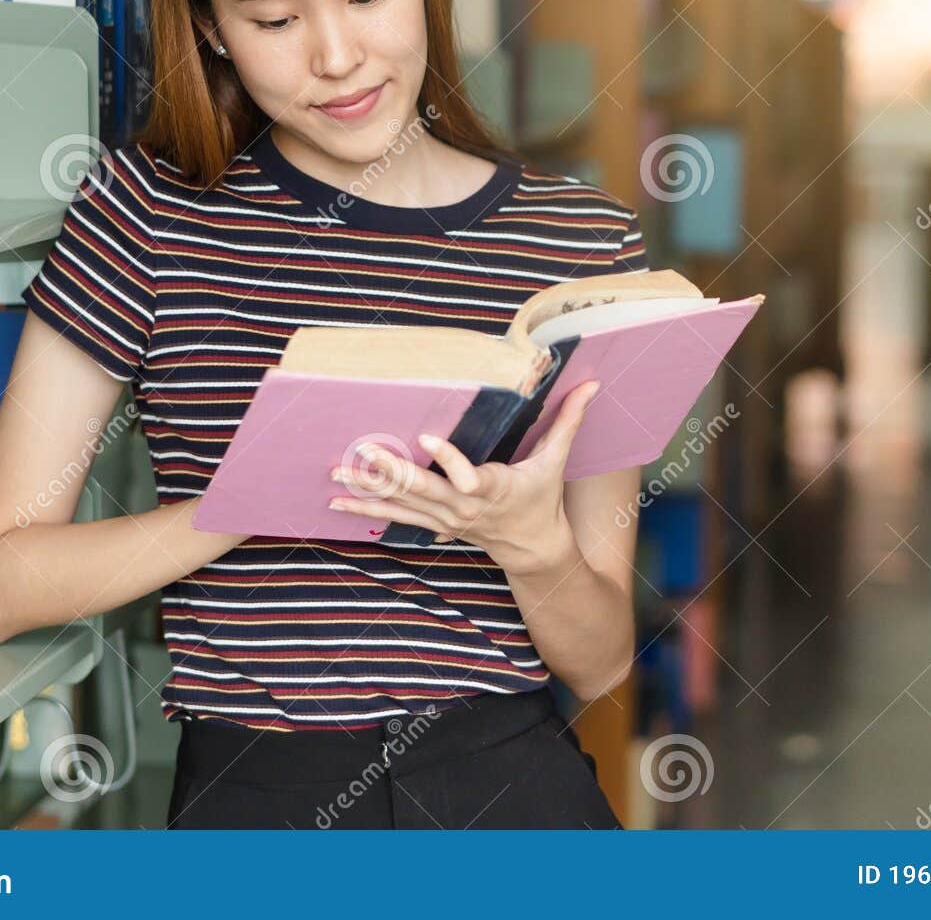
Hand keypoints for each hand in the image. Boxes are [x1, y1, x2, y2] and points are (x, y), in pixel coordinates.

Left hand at [327, 380, 601, 576]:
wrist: (533, 549)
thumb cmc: (542, 498)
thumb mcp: (555, 460)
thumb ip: (569, 420)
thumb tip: (594, 382)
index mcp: (493, 486)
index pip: (469, 474)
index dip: (448, 457)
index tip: (425, 436)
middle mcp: (464, 505)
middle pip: (422, 489)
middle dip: (389, 472)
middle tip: (361, 452)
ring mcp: (445, 518)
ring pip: (400, 504)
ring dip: (366, 490)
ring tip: (335, 474)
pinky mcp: (434, 524)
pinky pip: (395, 517)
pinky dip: (366, 508)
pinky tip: (337, 501)